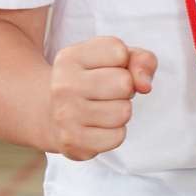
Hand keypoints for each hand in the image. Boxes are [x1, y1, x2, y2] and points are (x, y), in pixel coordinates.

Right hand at [46, 36, 155, 160]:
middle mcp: (62, 86)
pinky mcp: (71, 142)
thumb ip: (142, 60)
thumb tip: (145, 85)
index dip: (123, 62)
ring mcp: (64, 116)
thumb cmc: (94, 80)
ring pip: (123, 112)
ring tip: (102, 108)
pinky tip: (98, 126)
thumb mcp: (117, 59)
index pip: (119, 52)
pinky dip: (115, 133)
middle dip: (125, 88)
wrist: (51, 113)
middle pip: (124, 84)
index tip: (106, 68)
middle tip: (107, 92)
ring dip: (121, 111)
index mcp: (70, 58)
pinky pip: (117, 137)